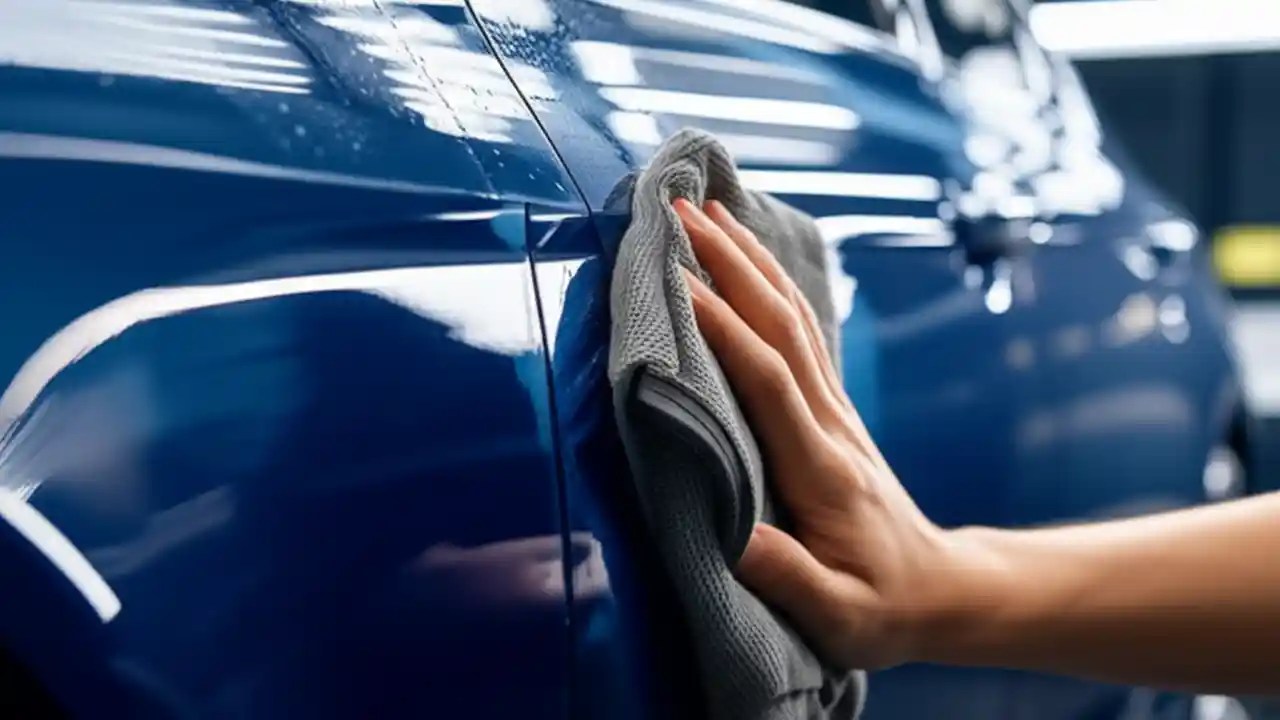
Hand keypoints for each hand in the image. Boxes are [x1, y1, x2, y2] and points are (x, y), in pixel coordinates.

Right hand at [675, 198, 991, 670]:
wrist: (944, 592)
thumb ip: (788, 578)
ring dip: (752, 262)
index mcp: (822, 469)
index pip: (770, 381)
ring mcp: (835, 413)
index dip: (725, 329)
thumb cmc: (885, 610)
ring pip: (794, 319)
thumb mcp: (840, 617)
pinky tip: (750, 262)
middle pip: (783, 326)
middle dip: (734, 264)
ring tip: (711, 213)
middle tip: (684, 212)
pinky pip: (800, 335)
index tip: (679, 282)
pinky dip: (770, 288)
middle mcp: (831, 425)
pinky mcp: (832, 412)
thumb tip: (732, 539)